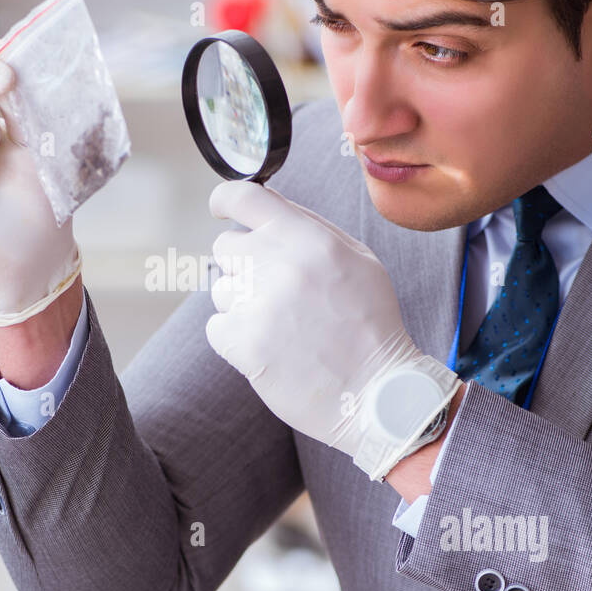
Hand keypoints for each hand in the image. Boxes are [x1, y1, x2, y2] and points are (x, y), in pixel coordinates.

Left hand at [205, 181, 459, 479]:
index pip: (245, 198)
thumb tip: (266, 205)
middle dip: (244, 263)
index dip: (224, 200)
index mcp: (307, 239)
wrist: (376, 392)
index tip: (220, 209)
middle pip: (226, 246)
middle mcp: (278, 265)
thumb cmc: (370, 324)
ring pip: (220, 288)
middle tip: (276, 290)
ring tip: (283, 325)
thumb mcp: (358, 259)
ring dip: (242, 303)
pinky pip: (216, 325)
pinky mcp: (242, 342)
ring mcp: (256, 304)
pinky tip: (271, 346)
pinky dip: (236, 337)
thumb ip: (310, 227)